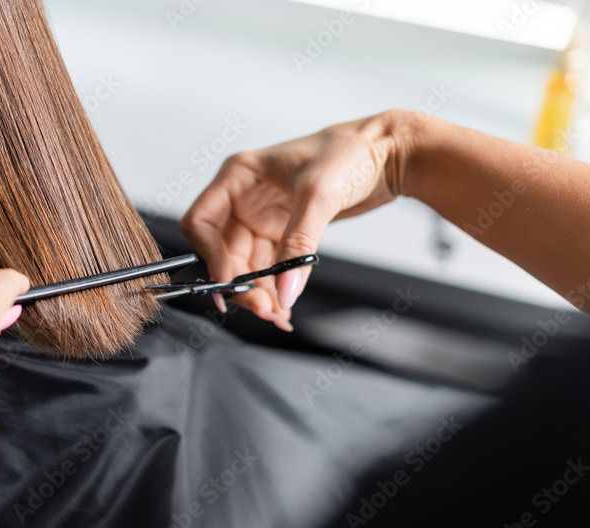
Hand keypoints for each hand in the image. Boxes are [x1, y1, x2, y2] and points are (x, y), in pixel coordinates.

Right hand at [180, 110, 416, 329]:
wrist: (388, 154)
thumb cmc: (350, 152)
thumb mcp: (318, 195)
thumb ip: (298, 245)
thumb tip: (284, 290)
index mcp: (238, 177)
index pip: (201, 222)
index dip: (209, 256)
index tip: (229, 283)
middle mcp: (243, 198)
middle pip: (222, 252)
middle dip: (239, 283)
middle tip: (263, 308)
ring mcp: (261, 217)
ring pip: (244, 265)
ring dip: (256, 291)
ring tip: (278, 313)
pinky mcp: (282, 232)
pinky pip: (267, 268)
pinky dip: (273, 288)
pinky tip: (285, 306)